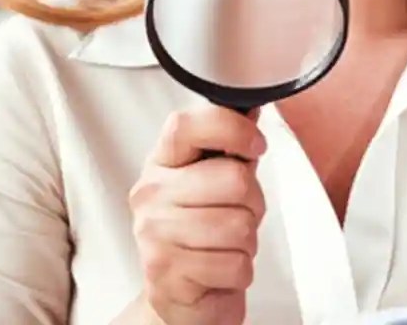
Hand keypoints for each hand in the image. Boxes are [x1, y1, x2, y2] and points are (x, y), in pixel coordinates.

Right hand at [128, 104, 267, 324]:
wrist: (182, 299)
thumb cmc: (203, 236)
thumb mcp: (214, 184)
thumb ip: (230, 148)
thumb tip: (251, 107)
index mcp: (161, 163)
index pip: (187, 125)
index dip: (231, 128)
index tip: (256, 145)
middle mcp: (150, 194)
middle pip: (234, 179)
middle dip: (253, 203)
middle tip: (237, 216)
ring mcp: (154, 234)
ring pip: (240, 225)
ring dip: (247, 242)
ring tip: (226, 246)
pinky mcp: (167, 273)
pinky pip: (236, 264)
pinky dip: (240, 272)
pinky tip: (219, 271)